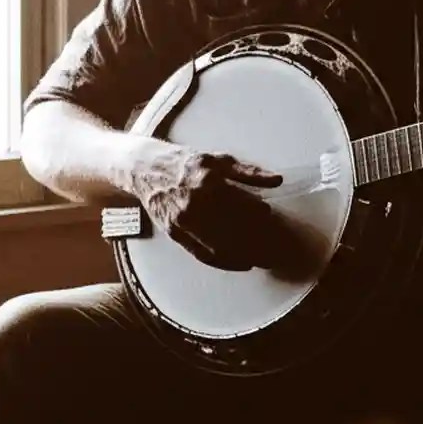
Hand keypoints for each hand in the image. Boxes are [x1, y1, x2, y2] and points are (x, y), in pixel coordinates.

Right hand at [130, 140, 295, 271]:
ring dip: (245, 255)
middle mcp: (196, 205)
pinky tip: (242, 263)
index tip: (270, 217)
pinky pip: (203, 255)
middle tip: (275, 248)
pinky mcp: (176, 234)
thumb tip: (276, 180)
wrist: (146, 170)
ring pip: (221, 246)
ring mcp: (184, 222)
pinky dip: (225, 262)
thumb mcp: (219, 159)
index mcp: (209, 182)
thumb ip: (249, 171)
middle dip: (257, 240)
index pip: (243, 204)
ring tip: (264, 259)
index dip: (260, 213)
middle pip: (234, 229)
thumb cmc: (186, 163)